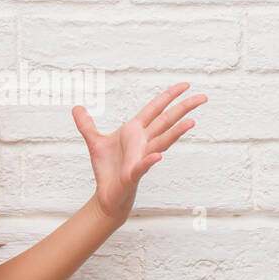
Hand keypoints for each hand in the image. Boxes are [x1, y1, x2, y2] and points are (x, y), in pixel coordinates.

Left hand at [72, 82, 206, 225]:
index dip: (169, 96)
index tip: (185, 85)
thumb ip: (86, 125)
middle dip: (183, 108)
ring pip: (162, 141)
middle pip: (166, 121)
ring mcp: (142, 157)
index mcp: (135, 131)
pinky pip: (144, 165)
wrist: (106, 194)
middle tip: (202, 97)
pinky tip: (158, 156)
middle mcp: (143, 142)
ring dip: (176, 132)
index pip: (155, 109)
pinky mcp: (134, 173)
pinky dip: (150, 160)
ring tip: (191, 121)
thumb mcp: (94, 142)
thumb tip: (76, 107)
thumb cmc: (106, 169)